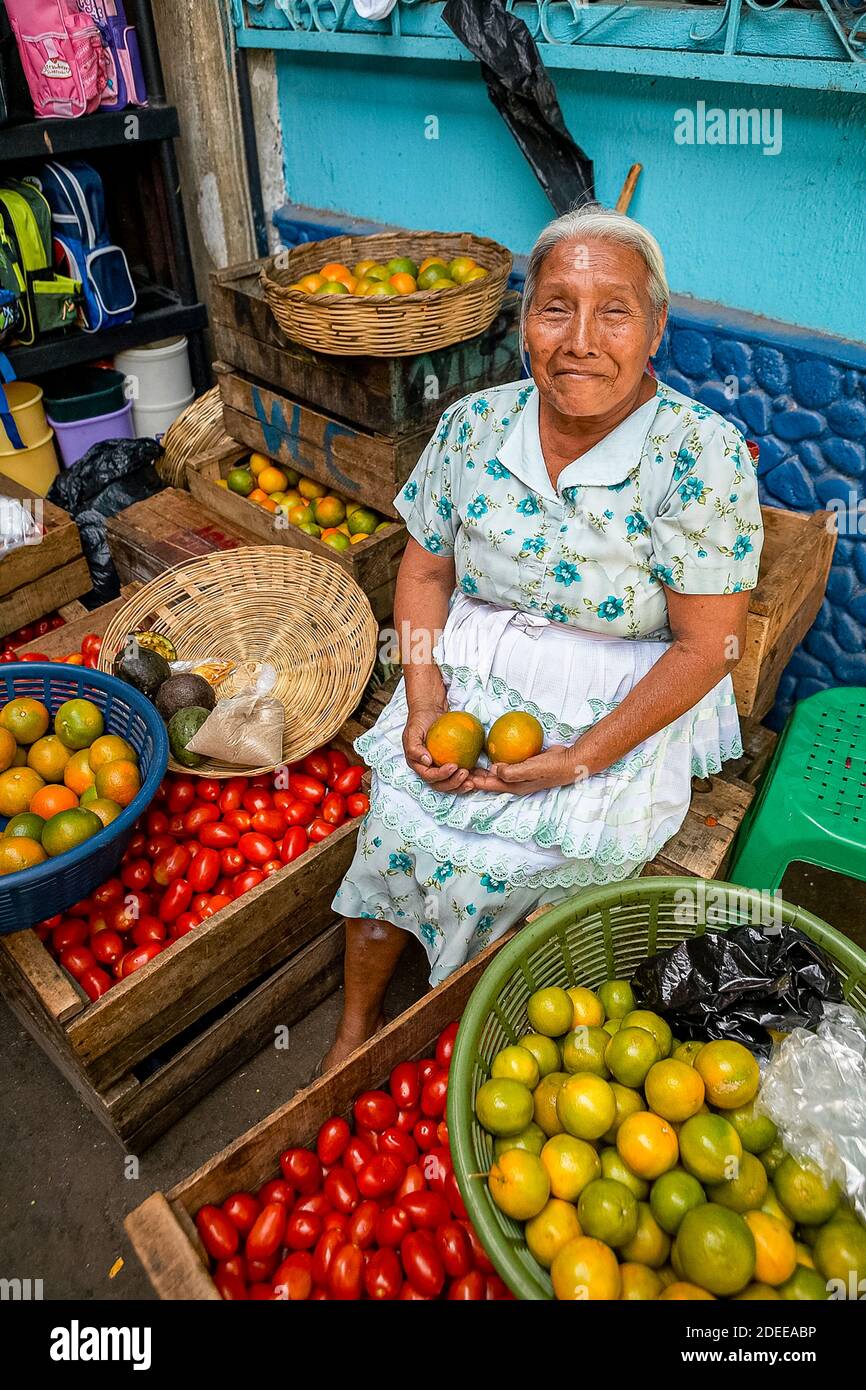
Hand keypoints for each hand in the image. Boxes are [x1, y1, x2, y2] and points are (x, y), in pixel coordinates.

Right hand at [402, 699, 474, 793]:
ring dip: (461, 785)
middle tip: (465, 773)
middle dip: (453, 784)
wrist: (428, 712)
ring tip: (472, 781)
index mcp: (419, 765)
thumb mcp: (412, 732)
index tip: (453, 766)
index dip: (441, 775)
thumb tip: (426, 761)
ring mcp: (440, 768)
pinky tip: (478, 774)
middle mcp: (429, 770)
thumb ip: (414, 748)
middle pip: (441, 785)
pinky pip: (459, 773)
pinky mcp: (451, 763)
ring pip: (451, 783)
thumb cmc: (419, 721)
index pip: (429, 776)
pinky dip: (469, 777)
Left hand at [470, 744, 585, 795]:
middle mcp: (514, 782)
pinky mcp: (523, 764)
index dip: (473, 781)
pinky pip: (506, 762)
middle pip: (489, 780)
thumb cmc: (551, 767)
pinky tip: (492, 747)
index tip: (459, 775)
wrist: (570, 762)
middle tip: (459, 766)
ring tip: (469, 759)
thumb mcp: (530, 769)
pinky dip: (496, 757)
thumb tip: (493, 769)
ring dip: (483, 768)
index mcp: (513, 786)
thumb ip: (512, 771)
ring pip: (496, 771)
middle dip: (474, 776)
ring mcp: (519, 774)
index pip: (488, 785)